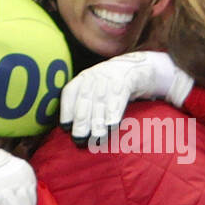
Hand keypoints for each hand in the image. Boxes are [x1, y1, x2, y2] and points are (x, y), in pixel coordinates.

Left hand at [58, 51, 194, 142]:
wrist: (139, 66)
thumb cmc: (113, 85)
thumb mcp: (96, 89)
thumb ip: (84, 105)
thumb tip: (68, 128)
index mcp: (84, 77)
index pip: (70, 92)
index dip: (67, 109)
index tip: (65, 126)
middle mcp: (95, 75)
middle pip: (85, 99)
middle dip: (81, 120)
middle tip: (79, 138)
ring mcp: (110, 76)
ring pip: (101, 101)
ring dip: (98, 121)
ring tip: (96, 137)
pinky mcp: (126, 79)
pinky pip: (119, 97)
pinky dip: (114, 112)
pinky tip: (112, 125)